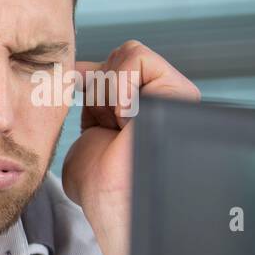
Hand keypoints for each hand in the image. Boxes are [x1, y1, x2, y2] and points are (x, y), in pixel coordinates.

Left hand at [63, 40, 200, 217]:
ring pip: (129, 53)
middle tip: (105, 123)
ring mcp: (174, 96)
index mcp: (143, 112)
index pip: (115, 67)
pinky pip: (138, 57)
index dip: (91, 75)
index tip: (75, 86)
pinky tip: (125, 118)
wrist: (113, 201)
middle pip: (120, 56)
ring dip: (108, 89)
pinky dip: (119, 84)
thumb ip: (92, 107)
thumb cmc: (99, 184)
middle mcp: (163, 102)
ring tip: (118, 124)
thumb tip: (84, 73)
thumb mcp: (88, 137)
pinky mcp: (180, 90)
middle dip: (99, 84)